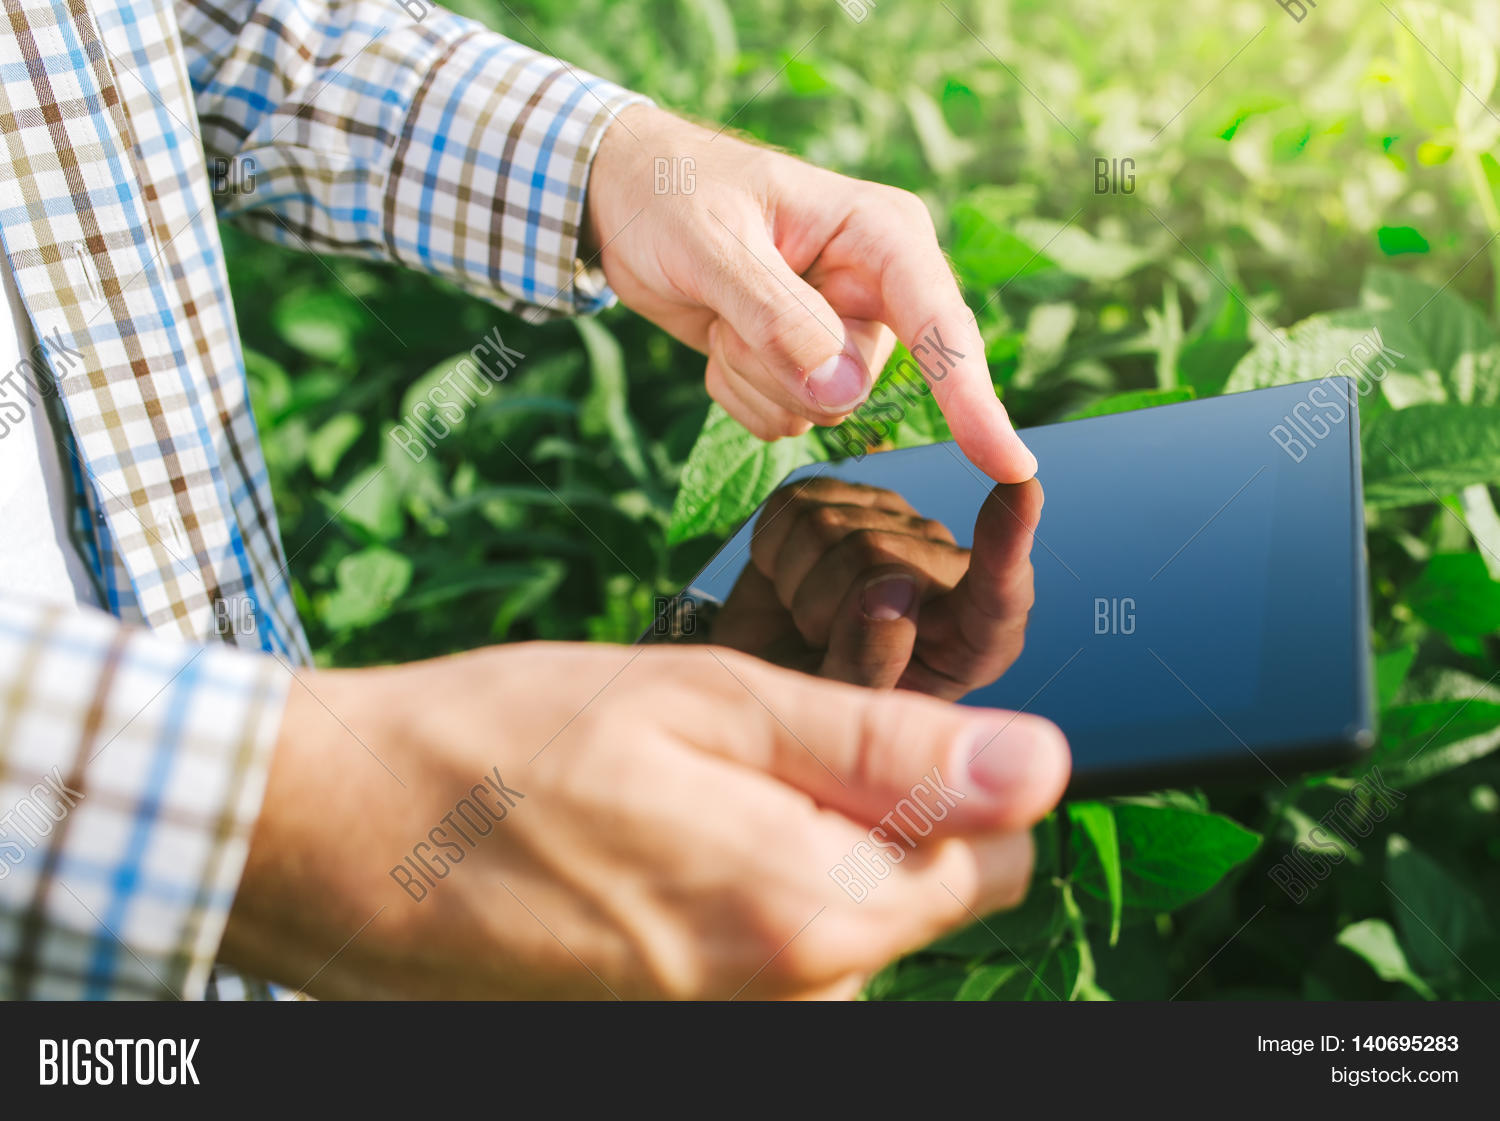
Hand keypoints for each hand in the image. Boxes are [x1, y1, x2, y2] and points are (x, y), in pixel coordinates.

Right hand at [222, 642, 1068, 998]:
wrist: (336, 836)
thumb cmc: (507, 746)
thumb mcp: (709, 705)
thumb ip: (887, 752)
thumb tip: (1041, 769)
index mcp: (811, 915)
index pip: (992, 864)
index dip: (952, 776)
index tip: (865, 723)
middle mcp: (787, 1003)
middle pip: (912, 897)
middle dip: (866, 811)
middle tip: (739, 742)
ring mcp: (723, 1026)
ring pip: (833, 921)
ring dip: (790, 844)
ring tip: (673, 788)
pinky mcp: (668, 1024)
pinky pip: (758, 952)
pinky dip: (731, 885)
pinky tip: (643, 839)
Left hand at [584, 104, 1037, 482]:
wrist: (624, 198)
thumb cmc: (671, 194)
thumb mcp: (712, 244)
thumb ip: (776, 317)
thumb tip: (840, 392)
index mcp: (881, 235)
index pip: (941, 326)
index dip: (973, 399)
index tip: (1009, 464)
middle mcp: (878, 288)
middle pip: (857, 385)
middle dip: (778, 365)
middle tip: (729, 306)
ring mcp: (844, 331)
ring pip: (817, 411)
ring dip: (750, 375)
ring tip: (723, 311)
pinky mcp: (807, 365)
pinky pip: (782, 420)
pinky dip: (735, 389)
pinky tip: (720, 334)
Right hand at [710, 478, 1040, 696]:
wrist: (768, 683)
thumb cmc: (821, 713)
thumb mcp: (843, 710)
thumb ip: (870, 665)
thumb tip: (891, 585)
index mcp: (975, 639)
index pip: (999, 592)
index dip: (1006, 543)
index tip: (1024, 487)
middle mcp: (946, 570)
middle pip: (875, 555)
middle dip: (824, 608)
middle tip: (819, 648)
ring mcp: (896, 523)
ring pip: (828, 528)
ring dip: (797, 588)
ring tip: (809, 622)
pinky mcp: (841, 496)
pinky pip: (793, 507)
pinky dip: (772, 554)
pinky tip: (791, 583)